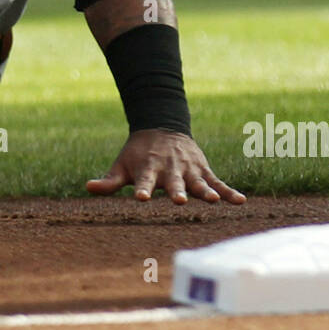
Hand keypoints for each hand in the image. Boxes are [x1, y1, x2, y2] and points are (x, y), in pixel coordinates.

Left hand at [86, 129, 245, 204]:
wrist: (162, 128)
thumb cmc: (138, 154)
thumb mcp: (122, 165)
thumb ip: (109, 181)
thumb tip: (88, 188)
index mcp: (148, 169)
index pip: (144, 181)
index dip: (142, 189)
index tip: (141, 198)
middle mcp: (170, 170)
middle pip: (174, 183)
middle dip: (177, 191)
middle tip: (180, 201)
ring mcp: (188, 170)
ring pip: (198, 182)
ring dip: (205, 191)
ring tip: (213, 200)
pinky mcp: (203, 171)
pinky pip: (217, 182)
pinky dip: (228, 191)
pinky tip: (241, 201)